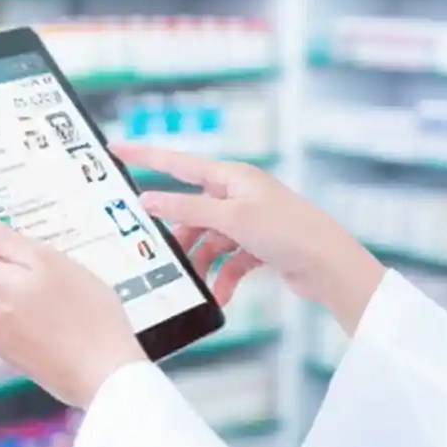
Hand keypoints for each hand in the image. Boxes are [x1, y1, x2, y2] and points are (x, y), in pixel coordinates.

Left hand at [0, 211, 147, 408]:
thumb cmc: (85, 314)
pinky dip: (34, 313)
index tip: (9, 225)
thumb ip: (1, 239)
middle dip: (15, 262)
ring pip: (5, 297)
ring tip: (67, 294)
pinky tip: (64, 318)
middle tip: (56, 263)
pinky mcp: (15, 357)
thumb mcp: (47, 261)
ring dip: (27, 289)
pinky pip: (17, 321)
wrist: (105, 376)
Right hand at [112, 144, 385, 333]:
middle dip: (180, 238)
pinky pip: (228, 261)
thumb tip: (149, 199)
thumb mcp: (232, 218)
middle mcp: (238, 194)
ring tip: (197, 286)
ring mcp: (248, 221)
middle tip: (160, 257)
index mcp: (231, 177)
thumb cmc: (288, 230)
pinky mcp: (258, 246)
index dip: (146, 157)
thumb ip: (187, 210)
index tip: (116, 149)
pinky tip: (220, 297)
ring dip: (202, 264)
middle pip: (192, 212)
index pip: (178, 163)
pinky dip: (223, 278)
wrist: (329, 265)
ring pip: (209, 241)